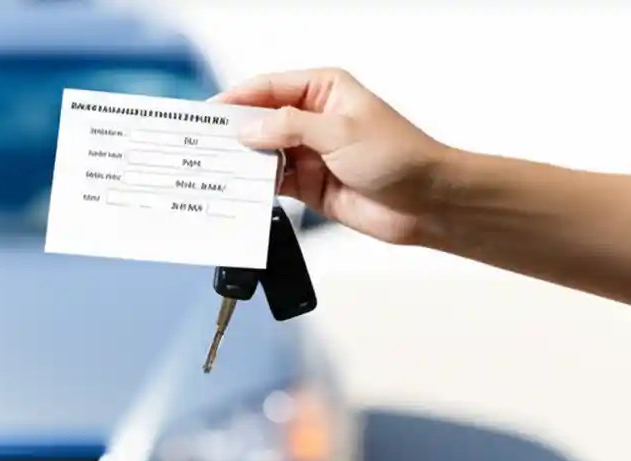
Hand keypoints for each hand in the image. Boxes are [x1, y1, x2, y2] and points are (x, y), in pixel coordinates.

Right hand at [213, 68, 450, 244]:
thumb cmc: (400, 156)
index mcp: (324, 90)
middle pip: (260, 120)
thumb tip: (249, 128)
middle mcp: (312, 118)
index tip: (208, 112)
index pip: (269, 88)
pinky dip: (255, 186)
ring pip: (262, 152)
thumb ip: (290, 127)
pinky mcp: (307, 184)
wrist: (426, 202)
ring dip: (242, 161)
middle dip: (234, 131)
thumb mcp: (340, 132)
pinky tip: (239, 189)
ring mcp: (308, 152)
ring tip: (216, 168)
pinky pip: (271, 182)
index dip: (236, 98)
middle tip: (204, 143)